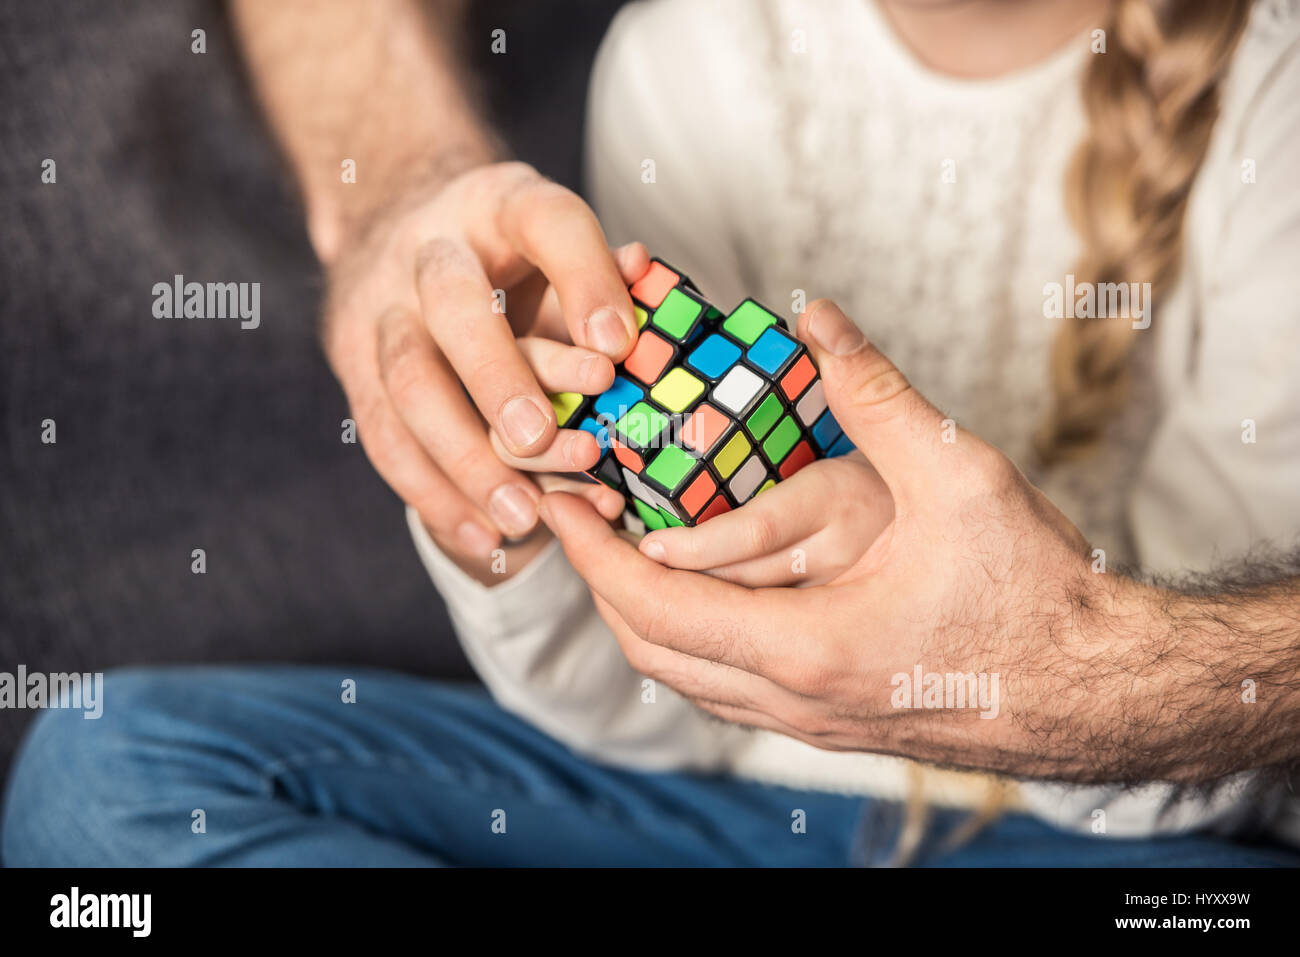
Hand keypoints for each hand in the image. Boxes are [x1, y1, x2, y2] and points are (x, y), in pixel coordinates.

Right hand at [322, 161, 638, 562]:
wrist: (394, 228)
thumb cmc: (505, 253)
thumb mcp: (553, 244)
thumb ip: (599, 271)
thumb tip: (645, 270)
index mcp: (499, 205)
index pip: (545, 222)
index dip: (584, 280)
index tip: (617, 349)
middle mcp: (431, 250)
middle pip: (454, 306)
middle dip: (497, 376)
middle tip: (539, 438)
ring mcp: (381, 307)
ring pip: (408, 382)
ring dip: (466, 457)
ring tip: (522, 516)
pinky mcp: (353, 363)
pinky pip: (384, 435)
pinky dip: (434, 494)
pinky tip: (483, 538)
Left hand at [537, 299, 1118, 779]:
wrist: (1097, 690)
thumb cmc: (1037, 596)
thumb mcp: (961, 478)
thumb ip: (878, 394)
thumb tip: (818, 317)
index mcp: (807, 647)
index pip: (653, 603)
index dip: (592, 551)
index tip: (557, 501)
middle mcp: (792, 698)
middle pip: (649, 647)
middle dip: (598, 579)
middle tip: (575, 515)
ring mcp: (809, 720)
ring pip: (683, 675)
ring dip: (639, 610)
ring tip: (622, 543)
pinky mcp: (829, 721)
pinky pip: (724, 685)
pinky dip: (687, 636)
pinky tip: (698, 589)